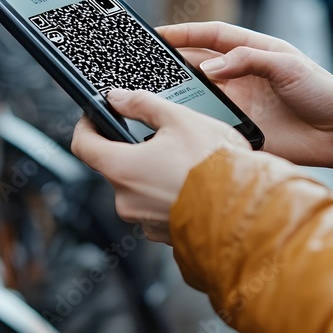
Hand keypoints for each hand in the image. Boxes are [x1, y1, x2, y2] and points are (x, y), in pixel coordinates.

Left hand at [71, 89, 249, 243]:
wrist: (249, 211)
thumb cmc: (217, 166)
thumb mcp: (181, 120)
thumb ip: (143, 104)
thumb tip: (119, 97)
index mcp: (123, 169)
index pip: (83, 145)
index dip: (86, 125)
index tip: (94, 116)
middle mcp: (127, 201)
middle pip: (115, 167)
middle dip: (133, 150)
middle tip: (163, 137)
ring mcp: (145, 221)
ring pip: (139, 189)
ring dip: (155, 173)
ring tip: (187, 162)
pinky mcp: (165, 235)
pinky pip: (158, 208)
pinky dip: (170, 194)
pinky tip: (195, 184)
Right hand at [158, 22, 332, 170]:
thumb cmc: (322, 92)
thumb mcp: (287, 66)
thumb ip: (248, 59)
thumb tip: (209, 67)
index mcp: (254, 51)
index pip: (212, 36)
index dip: (185, 33)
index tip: (158, 33)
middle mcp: (242, 75)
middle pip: (199, 63)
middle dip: (173, 61)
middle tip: (146, 62)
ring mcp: (239, 102)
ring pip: (199, 93)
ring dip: (178, 91)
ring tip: (153, 89)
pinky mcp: (240, 127)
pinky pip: (209, 121)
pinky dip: (192, 119)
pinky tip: (176, 119)